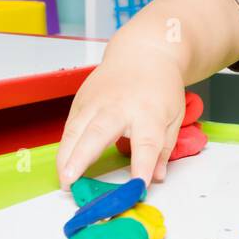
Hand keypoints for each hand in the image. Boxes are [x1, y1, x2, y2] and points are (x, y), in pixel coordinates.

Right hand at [56, 50, 187, 189]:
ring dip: (66, 156)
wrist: (144, 52)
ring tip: (63, 180)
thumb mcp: (174, 116)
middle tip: (71, 182)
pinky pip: (71, 125)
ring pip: (76, 129)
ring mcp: (97, 100)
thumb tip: (155, 178)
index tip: (137, 187)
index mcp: (149, 111)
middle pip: (99, 133)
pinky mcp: (82, 98)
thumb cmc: (160, 86)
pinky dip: (65, 145)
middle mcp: (120, 105)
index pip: (146, 143)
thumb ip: (164, 150)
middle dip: (82, 158)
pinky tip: (65, 163)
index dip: (142, 166)